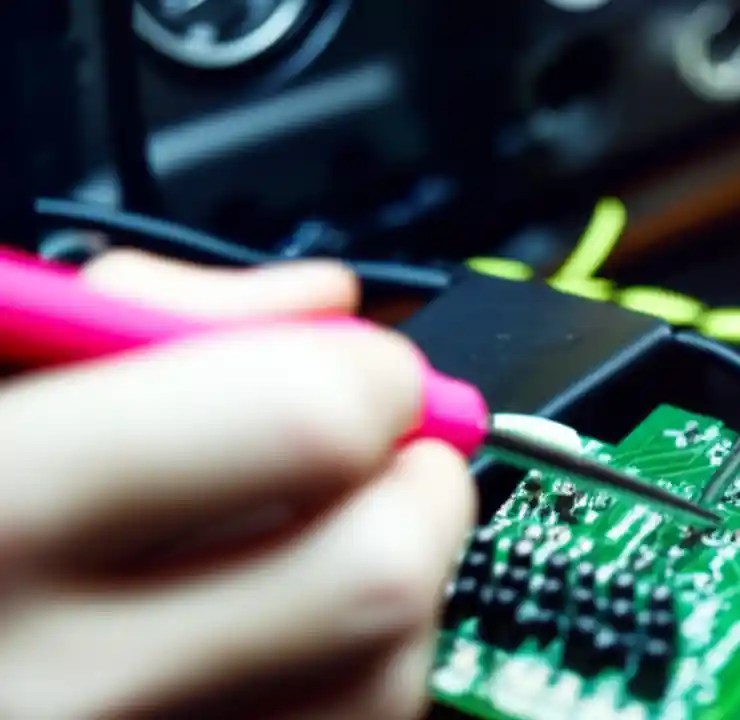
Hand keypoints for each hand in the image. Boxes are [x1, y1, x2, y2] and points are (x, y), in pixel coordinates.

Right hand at [0, 251, 475, 718]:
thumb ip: (118, 306)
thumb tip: (324, 301)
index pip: (299, 425)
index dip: (367, 370)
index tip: (362, 366)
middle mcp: (47, 683)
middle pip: (373, 574)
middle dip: (415, 486)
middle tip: (388, 455)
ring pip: (385, 679)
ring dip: (399, 589)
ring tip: (335, 541)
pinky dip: (357, 679)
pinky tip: (295, 638)